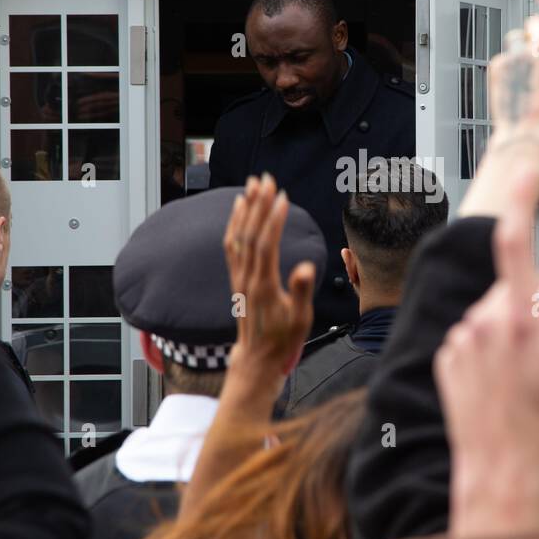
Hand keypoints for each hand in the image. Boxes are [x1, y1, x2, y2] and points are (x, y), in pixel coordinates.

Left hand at [223, 174, 315, 392]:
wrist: (256, 359)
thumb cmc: (282, 341)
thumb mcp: (300, 320)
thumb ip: (301, 292)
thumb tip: (307, 268)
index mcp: (264, 286)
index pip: (267, 245)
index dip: (273, 219)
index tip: (282, 196)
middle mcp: (247, 278)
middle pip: (250, 234)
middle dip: (259, 204)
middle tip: (266, 178)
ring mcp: (239, 277)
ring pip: (238, 236)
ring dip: (246, 209)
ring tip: (252, 184)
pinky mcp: (237, 278)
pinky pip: (232, 245)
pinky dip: (235, 223)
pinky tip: (239, 208)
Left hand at [435, 169, 538, 538]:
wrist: (507, 487)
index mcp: (522, 319)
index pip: (514, 240)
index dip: (520, 202)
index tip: (524, 177)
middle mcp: (483, 324)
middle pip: (518, 284)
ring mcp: (460, 344)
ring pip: (497, 312)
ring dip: (521, 326)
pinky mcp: (447, 363)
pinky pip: (476, 337)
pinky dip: (496, 348)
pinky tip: (515, 384)